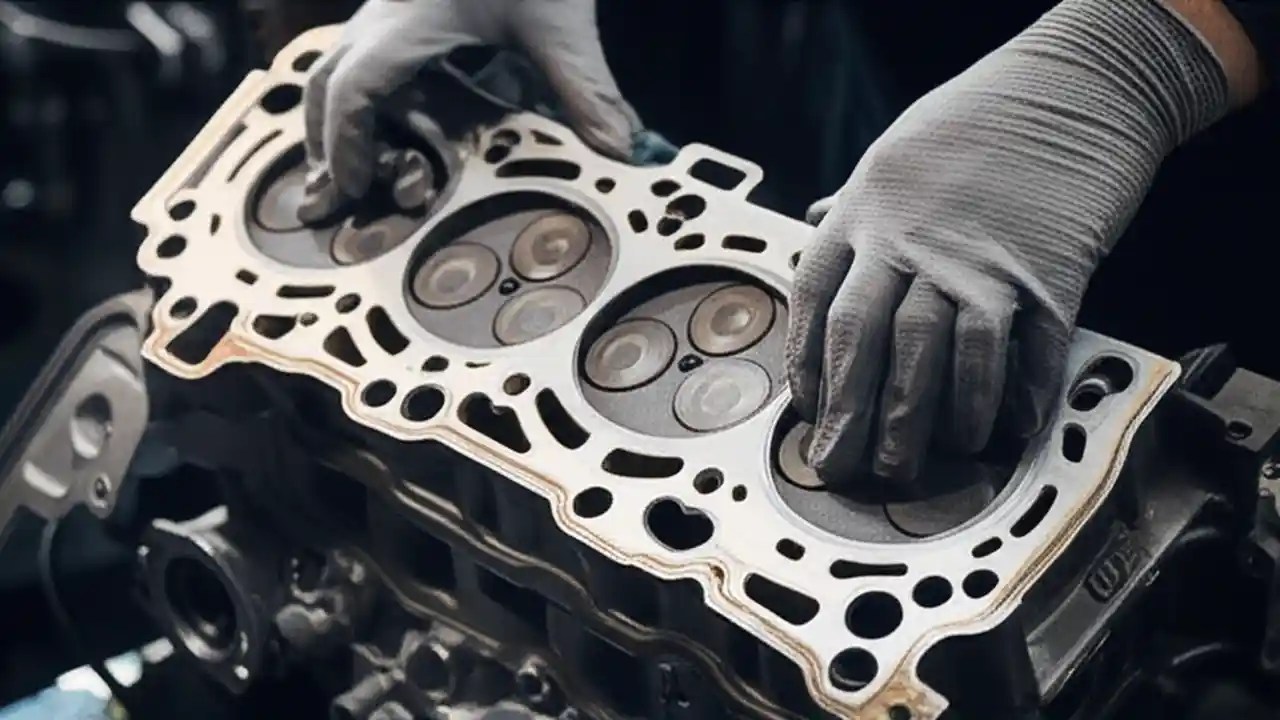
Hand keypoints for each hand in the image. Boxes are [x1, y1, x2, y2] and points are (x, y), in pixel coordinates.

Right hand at [300, 0, 640, 216]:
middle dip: (326, 135)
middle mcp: (385, 13)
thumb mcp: (561, 24)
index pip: (353, 90)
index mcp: (407, 23)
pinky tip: (403, 113)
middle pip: (326, 77)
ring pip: (341, 60)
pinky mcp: (409, 2)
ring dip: (343, 112)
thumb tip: (621, 152)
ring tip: (363, 161)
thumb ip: (587, 89)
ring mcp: (391, 3)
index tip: (349, 189)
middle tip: (340, 188)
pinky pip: (370, 46)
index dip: (345, 144)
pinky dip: (371, 87)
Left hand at [785, 0, 1229, 485]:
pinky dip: (1013, 398)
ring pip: (938, 357)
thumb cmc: (975, 125)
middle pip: (867, 343)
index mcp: (864, 213)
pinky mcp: (1045, 274)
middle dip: (852, 416)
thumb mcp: (892, 157)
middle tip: (846, 467)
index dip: (806, 368)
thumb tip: (817, 239)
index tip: (808, 413)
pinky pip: (1024, 351)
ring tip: (920, 465)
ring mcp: (977, 259)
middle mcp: (910, 240)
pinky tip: (1005, 432)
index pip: (816, 304)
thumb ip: (854, 212)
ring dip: (927, 422)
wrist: (1070, 89)